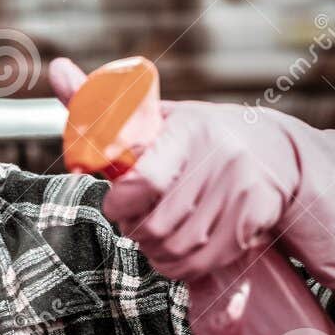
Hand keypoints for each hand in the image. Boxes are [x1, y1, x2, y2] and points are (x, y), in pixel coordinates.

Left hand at [50, 58, 334, 286]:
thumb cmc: (201, 135)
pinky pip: (202, 263)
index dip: (121, 204)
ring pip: (176, 249)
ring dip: (155, 251)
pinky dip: (178, 265)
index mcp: (189, 129)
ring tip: (155, 234)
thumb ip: (99, 103)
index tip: (117, 201)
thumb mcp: (159, 116)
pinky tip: (176, 250)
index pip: (145, 182)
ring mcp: (241, 192)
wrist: (279, 151)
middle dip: (135, 230)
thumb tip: (56, 70)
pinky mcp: (255, 219)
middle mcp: (220, 159)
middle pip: (156, 225)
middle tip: (136, 220)